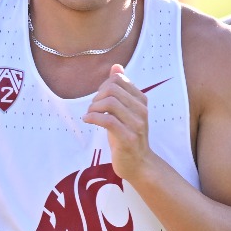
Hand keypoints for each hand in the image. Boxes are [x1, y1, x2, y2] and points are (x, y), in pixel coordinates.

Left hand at [82, 64, 154, 181]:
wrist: (139, 164)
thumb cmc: (128, 135)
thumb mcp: (124, 110)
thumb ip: (121, 89)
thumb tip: (116, 67)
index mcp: (141, 100)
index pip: (118, 80)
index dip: (103, 87)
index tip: (98, 99)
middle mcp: (142, 110)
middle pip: (112, 89)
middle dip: (96, 97)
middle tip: (92, 109)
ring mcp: (136, 124)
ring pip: (109, 103)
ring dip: (93, 108)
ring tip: (90, 116)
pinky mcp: (128, 138)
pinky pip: (107, 120)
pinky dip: (93, 118)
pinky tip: (88, 120)